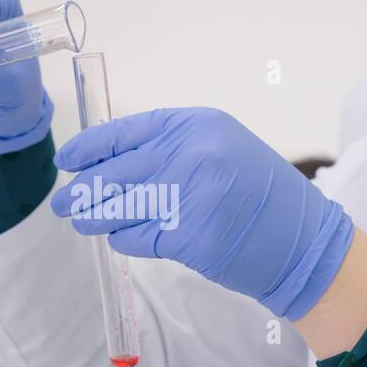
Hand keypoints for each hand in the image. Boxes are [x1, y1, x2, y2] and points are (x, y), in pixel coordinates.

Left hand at [49, 107, 355, 319]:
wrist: (303, 242)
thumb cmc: (260, 197)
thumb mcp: (221, 149)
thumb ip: (171, 148)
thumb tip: (107, 161)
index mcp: (198, 125)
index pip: (127, 131)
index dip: (90, 147)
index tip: (66, 160)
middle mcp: (193, 154)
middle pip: (117, 172)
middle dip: (82, 190)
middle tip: (62, 203)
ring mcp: (192, 196)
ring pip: (120, 206)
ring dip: (95, 217)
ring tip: (82, 221)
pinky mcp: (190, 237)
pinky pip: (137, 237)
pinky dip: (123, 239)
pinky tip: (120, 238)